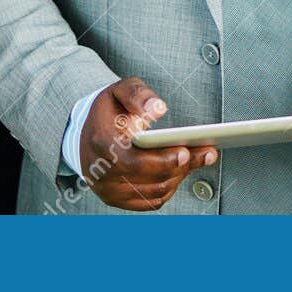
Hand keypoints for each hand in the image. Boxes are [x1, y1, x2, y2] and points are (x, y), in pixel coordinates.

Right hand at [79, 78, 216, 211]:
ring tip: (197, 158)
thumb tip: (159, 108)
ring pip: (154, 192)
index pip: (134, 162)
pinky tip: (179, 171)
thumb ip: (138, 95)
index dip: (162, 160)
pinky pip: (150, 201)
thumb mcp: (119, 90)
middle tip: (206, 152)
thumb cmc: (107, 111)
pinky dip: (169, 187)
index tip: (186, 152)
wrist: (85, 132)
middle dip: (181, 166)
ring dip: (179, 177)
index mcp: (101, 143)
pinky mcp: (116, 200)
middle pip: (150, 179)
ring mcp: (108, 189)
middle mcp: (102, 172)